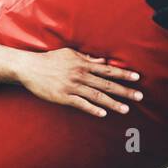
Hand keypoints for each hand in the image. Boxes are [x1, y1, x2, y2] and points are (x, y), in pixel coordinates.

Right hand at [16, 49, 141, 117]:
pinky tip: (102, 114)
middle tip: (139, 96)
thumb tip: (102, 61)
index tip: (137, 78)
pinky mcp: (62, 97)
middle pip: (106, 84)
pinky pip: (80, 104)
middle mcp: (80, 75)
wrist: (28, 68)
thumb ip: (87, 58)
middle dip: (124, 91)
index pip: (108, 69)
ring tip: (126, 109)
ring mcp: (72, 87)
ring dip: (112, 103)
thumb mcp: (69, 54)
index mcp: (83, 64)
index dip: (123, 73)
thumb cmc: (49, 60)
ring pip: (96, 96)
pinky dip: (92, 109)